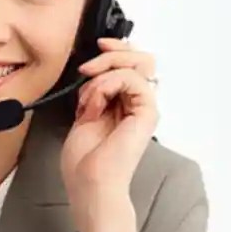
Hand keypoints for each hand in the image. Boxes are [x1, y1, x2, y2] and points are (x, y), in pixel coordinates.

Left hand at [61, 38, 159, 197]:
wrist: (90, 185)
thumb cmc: (84, 162)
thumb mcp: (84, 115)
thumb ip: (94, 91)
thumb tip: (93, 70)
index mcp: (125, 104)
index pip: (132, 63)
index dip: (117, 49)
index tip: (97, 46)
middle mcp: (139, 104)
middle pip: (141, 58)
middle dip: (113, 54)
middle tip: (87, 69)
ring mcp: (145, 108)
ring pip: (138, 64)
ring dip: (104, 75)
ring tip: (88, 100)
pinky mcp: (147, 113)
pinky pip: (132, 79)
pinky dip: (107, 86)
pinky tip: (95, 105)